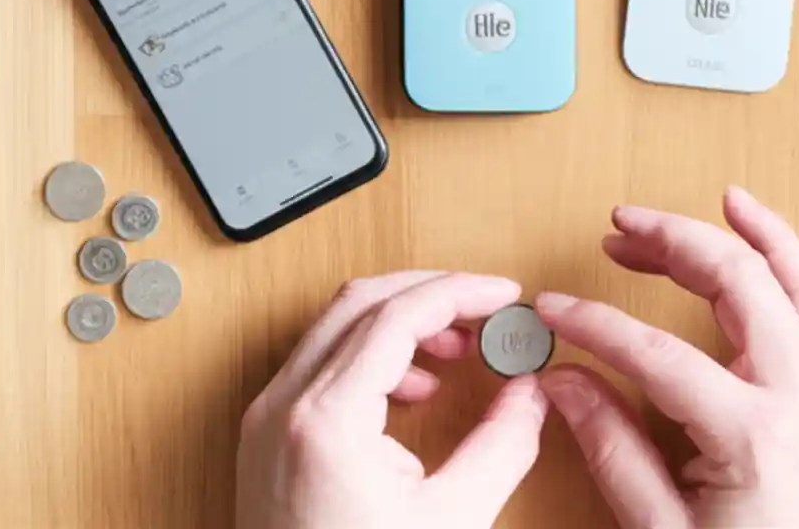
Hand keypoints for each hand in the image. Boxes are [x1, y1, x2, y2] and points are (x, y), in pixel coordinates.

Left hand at [237, 272, 548, 528]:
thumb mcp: (453, 520)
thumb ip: (503, 444)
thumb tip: (531, 393)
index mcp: (326, 419)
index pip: (397, 315)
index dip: (460, 293)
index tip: (504, 294)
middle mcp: (283, 406)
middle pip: (361, 302)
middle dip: (433, 296)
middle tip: (487, 313)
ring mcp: (267, 419)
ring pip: (337, 327)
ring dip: (402, 323)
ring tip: (458, 351)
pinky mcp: (267, 436)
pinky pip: (321, 365)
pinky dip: (372, 357)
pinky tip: (414, 390)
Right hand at [536, 188, 798, 527]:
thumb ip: (612, 448)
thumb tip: (563, 380)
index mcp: (754, 434)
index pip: (654, 351)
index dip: (593, 322)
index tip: (554, 308)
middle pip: (735, 283)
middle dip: (672, 242)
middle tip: (619, 227)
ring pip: (793, 279)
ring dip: (745, 234)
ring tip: (709, 200)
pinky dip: (792, 261)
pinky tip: (764, 242)